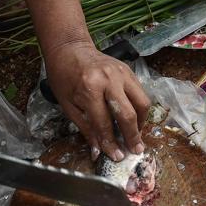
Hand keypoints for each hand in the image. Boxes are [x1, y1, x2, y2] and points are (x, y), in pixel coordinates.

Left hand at [44, 41, 150, 160]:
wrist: (69, 49)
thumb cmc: (64, 77)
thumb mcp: (68, 106)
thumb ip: (86, 128)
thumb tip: (99, 151)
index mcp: (89, 89)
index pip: (104, 123)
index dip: (111, 142)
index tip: (117, 156)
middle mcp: (109, 80)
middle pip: (128, 114)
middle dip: (132, 135)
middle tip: (135, 150)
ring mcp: (122, 73)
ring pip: (142, 102)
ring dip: (141, 122)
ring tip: (136, 134)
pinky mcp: (129, 70)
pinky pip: (140, 93)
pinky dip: (139, 108)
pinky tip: (134, 118)